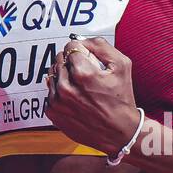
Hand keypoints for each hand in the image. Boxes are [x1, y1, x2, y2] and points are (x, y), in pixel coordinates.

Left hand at [46, 37, 141, 156]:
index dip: (81, 51)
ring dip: (64, 76)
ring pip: (53, 74)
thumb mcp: (121, 66)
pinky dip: (60, 91)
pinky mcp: (52, 112)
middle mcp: (66, 87)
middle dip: (72, 63)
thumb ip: (100, 45)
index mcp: (82, 74)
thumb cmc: (122, 99)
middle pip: (59, 59)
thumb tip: (81, 40)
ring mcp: (57, 101)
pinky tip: (75, 99)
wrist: (119, 133)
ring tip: (81, 87)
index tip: (89, 60)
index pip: (70, 47)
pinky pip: (51, 91)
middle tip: (86, 75)